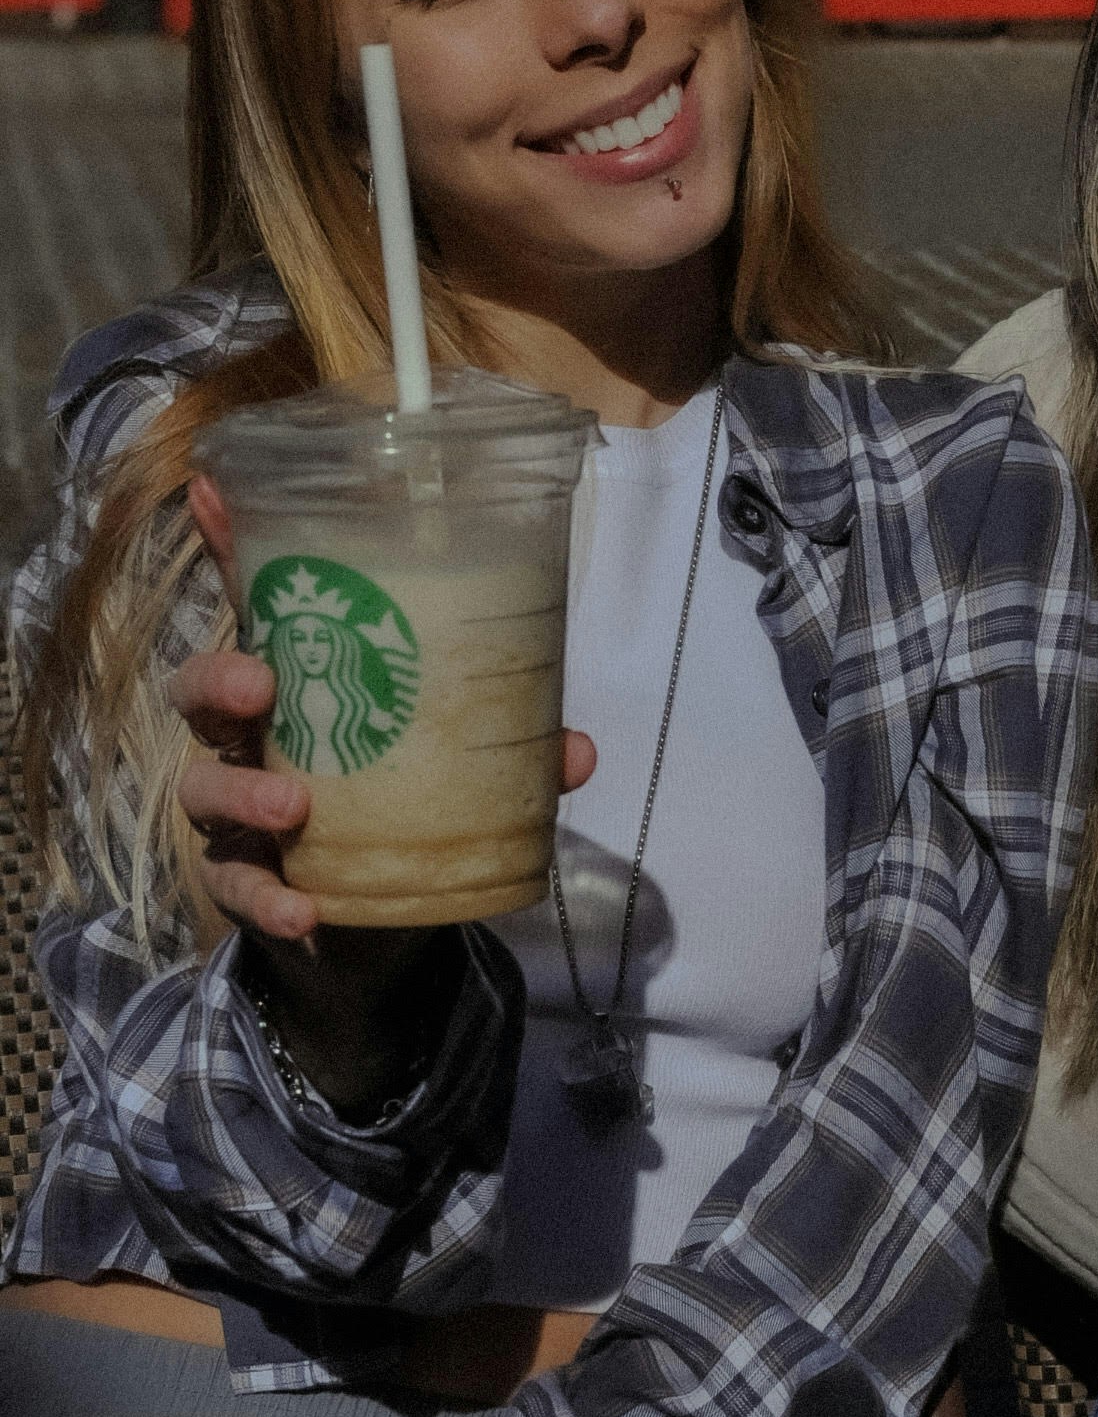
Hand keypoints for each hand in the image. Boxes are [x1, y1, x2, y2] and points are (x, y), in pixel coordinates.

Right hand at [180, 475, 596, 945]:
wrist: (378, 928)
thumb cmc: (407, 809)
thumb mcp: (463, 768)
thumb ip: (513, 754)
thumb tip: (576, 749)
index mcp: (304, 684)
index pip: (258, 608)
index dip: (226, 545)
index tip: (208, 487)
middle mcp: (256, 740)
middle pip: (202, 690)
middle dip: (220, 677)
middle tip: (264, 683)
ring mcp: (240, 812)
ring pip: (202, 788)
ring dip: (243, 794)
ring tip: (295, 808)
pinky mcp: (247, 881)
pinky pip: (236, 886)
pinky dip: (267, 899)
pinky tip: (305, 911)